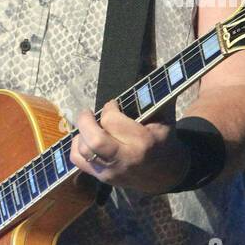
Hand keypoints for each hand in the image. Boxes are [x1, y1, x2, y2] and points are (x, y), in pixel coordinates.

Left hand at [69, 100, 191, 194]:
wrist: (167, 174)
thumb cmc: (164, 140)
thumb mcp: (164, 117)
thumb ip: (149, 98)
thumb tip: (140, 66)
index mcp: (143, 142)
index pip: (112, 121)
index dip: (109, 107)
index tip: (113, 105)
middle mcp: (125, 160)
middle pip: (94, 141)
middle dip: (85, 120)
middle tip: (89, 112)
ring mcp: (111, 172)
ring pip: (82, 150)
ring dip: (83, 133)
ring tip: (91, 125)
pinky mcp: (102, 178)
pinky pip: (78, 161)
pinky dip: (77, 145)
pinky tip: (86, 138)